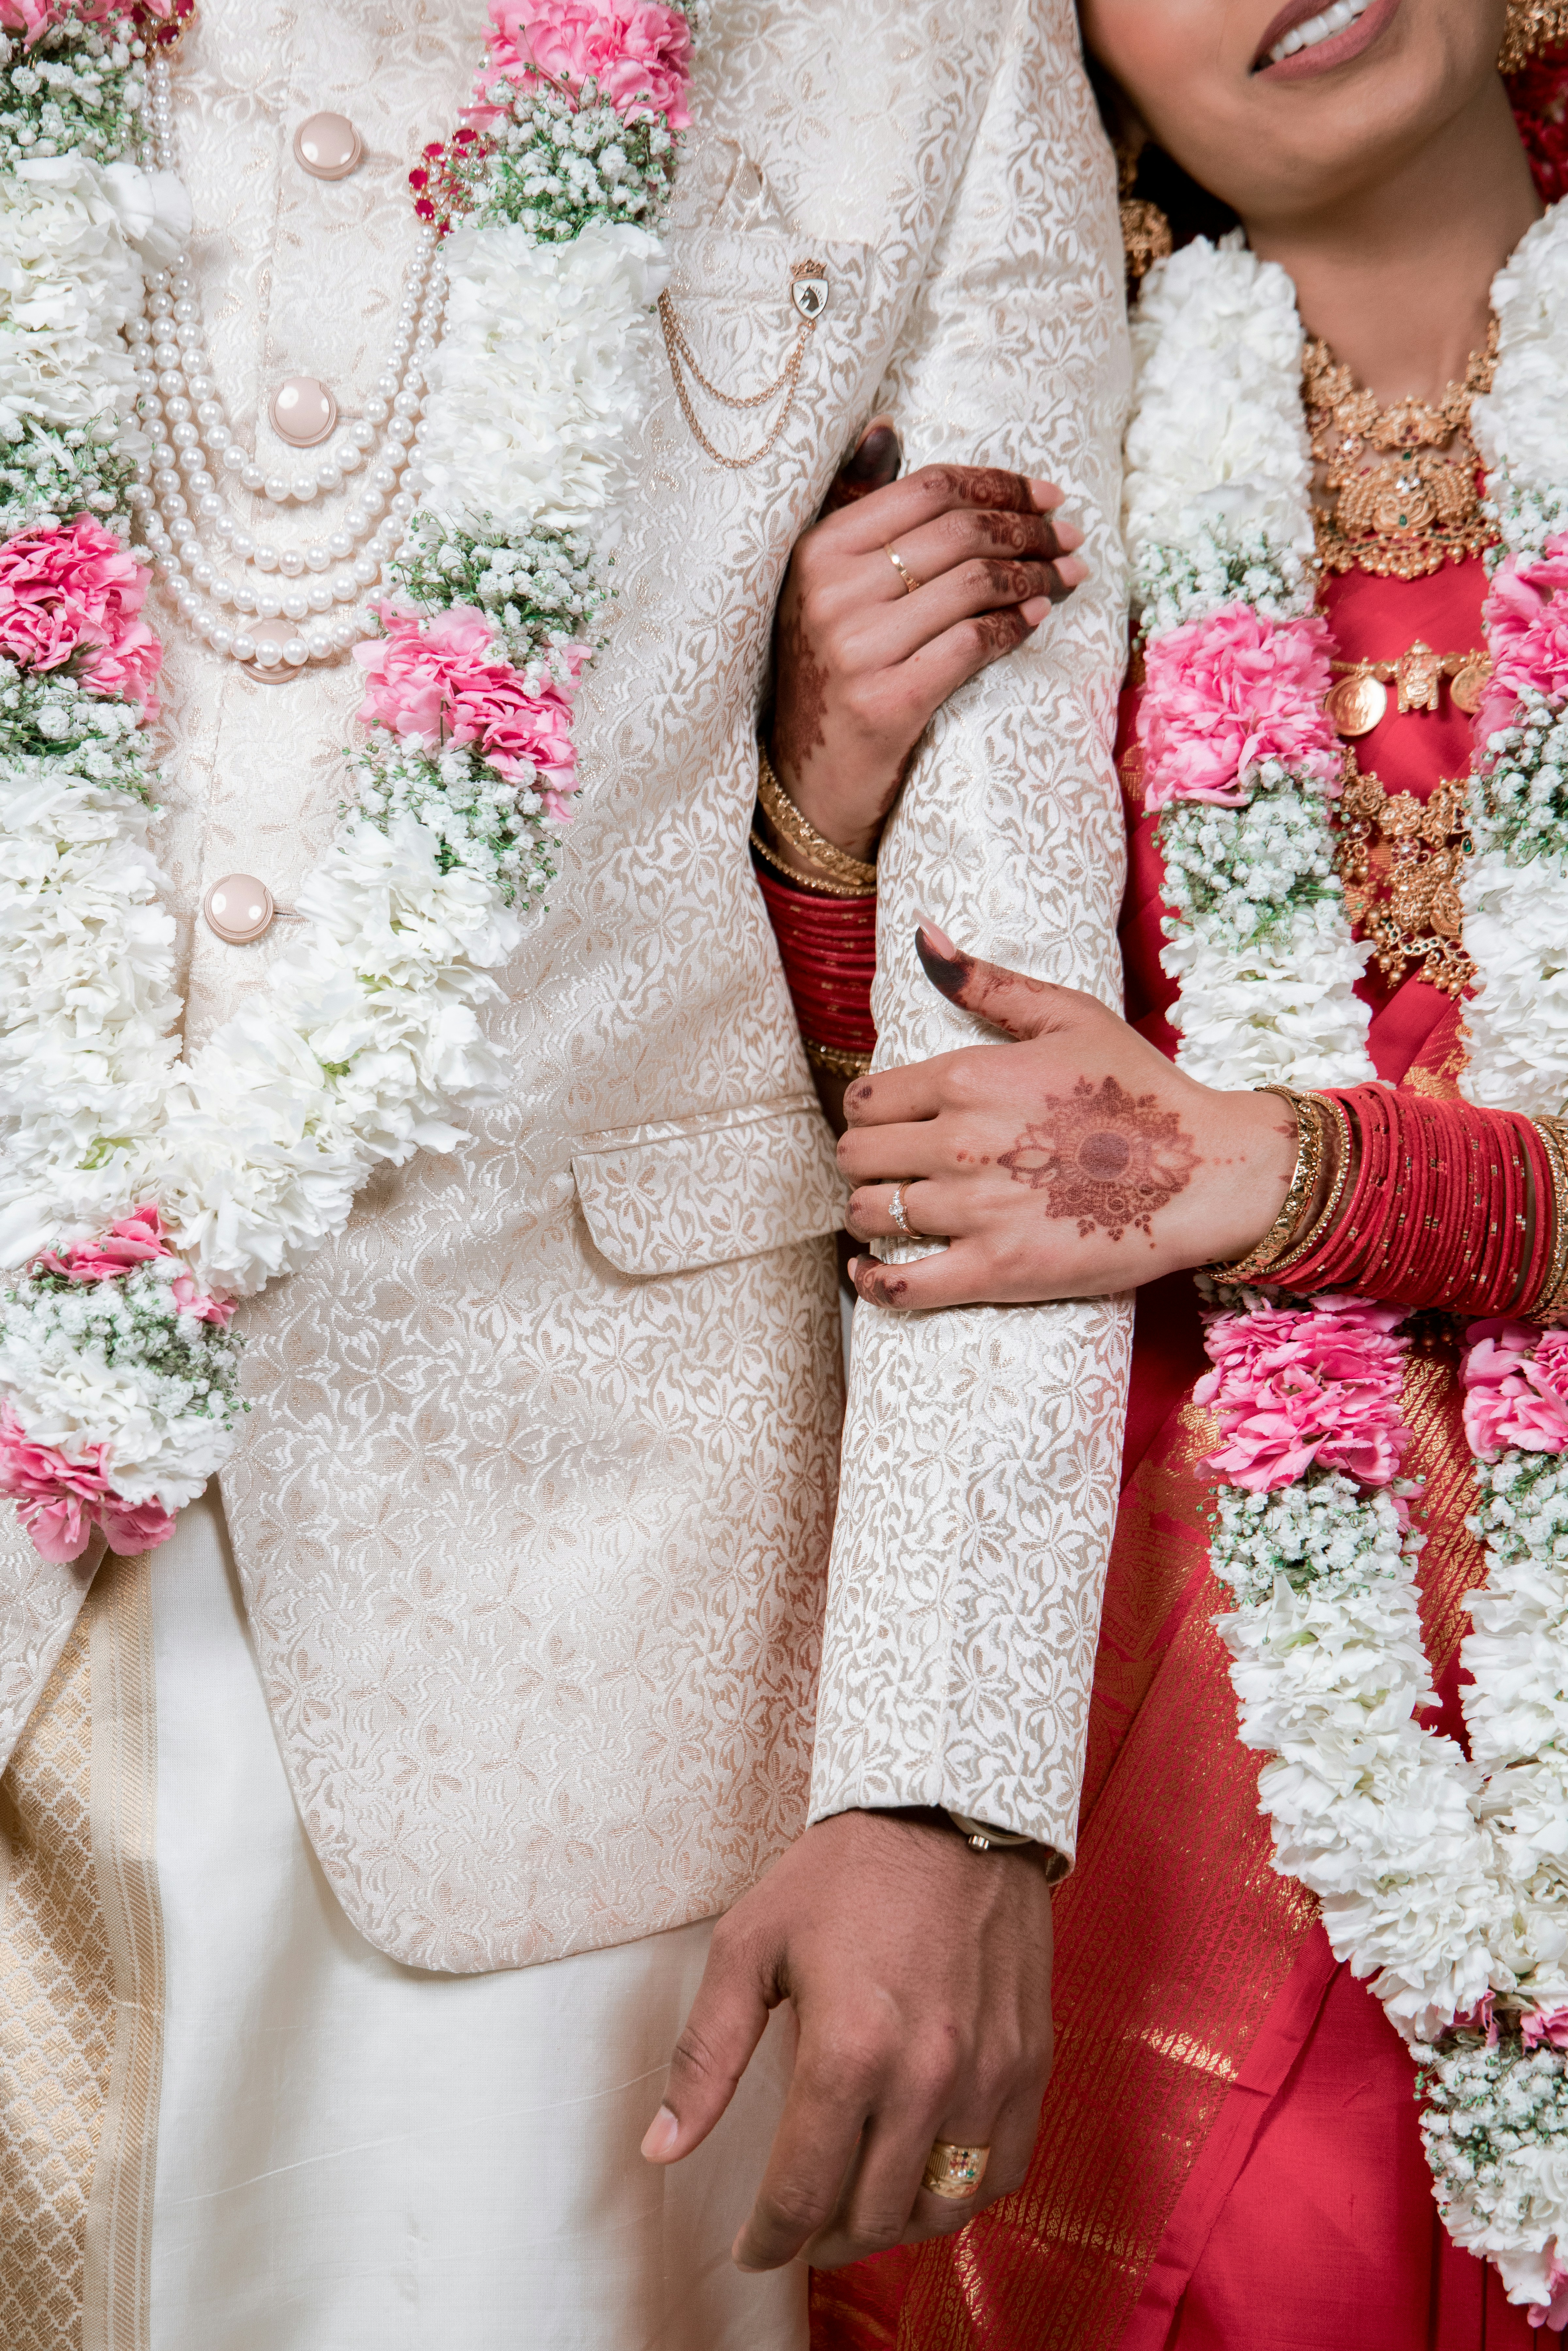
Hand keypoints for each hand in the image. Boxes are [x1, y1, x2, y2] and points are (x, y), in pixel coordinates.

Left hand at [640, 1808, 1054, 2270]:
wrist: (949, 1813)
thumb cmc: (844, 1873)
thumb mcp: (750, 1943)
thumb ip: (706, 2055)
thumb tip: (661, 2147)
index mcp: (848, 2050)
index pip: (802, 2194)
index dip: (768, 2240)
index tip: (753, 2248)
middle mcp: (925, 2076)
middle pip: (872, 2214)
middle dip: (824, 2237)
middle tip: (801, 2222)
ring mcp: (986, 2074)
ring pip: (942, 2208)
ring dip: (894, 2223)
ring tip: (859, 2205)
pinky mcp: (1029, 2062)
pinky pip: (1003, 2171)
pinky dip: (963, 2194)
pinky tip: (927, 2174)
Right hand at [768, 422, 1087, 866]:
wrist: (809, 779)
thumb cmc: (831, 672)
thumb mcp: (826, 587)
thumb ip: (857, 508)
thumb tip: (886, 429)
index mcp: (817, 551)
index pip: (926, 491)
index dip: (997, 484)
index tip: (1045, 494)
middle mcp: (832, 594)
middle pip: (958, 534)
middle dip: (1028, 529)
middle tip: (1068, 535)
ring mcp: (856, 649)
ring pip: (974, 586)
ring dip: (1035, 576)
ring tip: (1067, 575)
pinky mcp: (887, 701)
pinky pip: (973, 644)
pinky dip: (1016, 627)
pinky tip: (1040, 619)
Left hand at [837, 925, 1299, 1309]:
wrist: (1204, 1171)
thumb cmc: (1142, 1089)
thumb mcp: (1069, 1015)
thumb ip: (988, 983)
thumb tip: (923, 935)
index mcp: (968, 1077)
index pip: (867, 1099)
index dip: (869, 1113)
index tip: (888, 1124)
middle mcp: (959, 1142)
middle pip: (858, 1156)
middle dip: (864, 1161)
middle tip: (887, 1168)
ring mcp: (974, 1210)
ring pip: (870, 1214)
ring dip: (870, 1214)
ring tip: (887, 1214)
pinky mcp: (996, 1269)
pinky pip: (900, 1284)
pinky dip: (874, 1281)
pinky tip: (870, 1272)